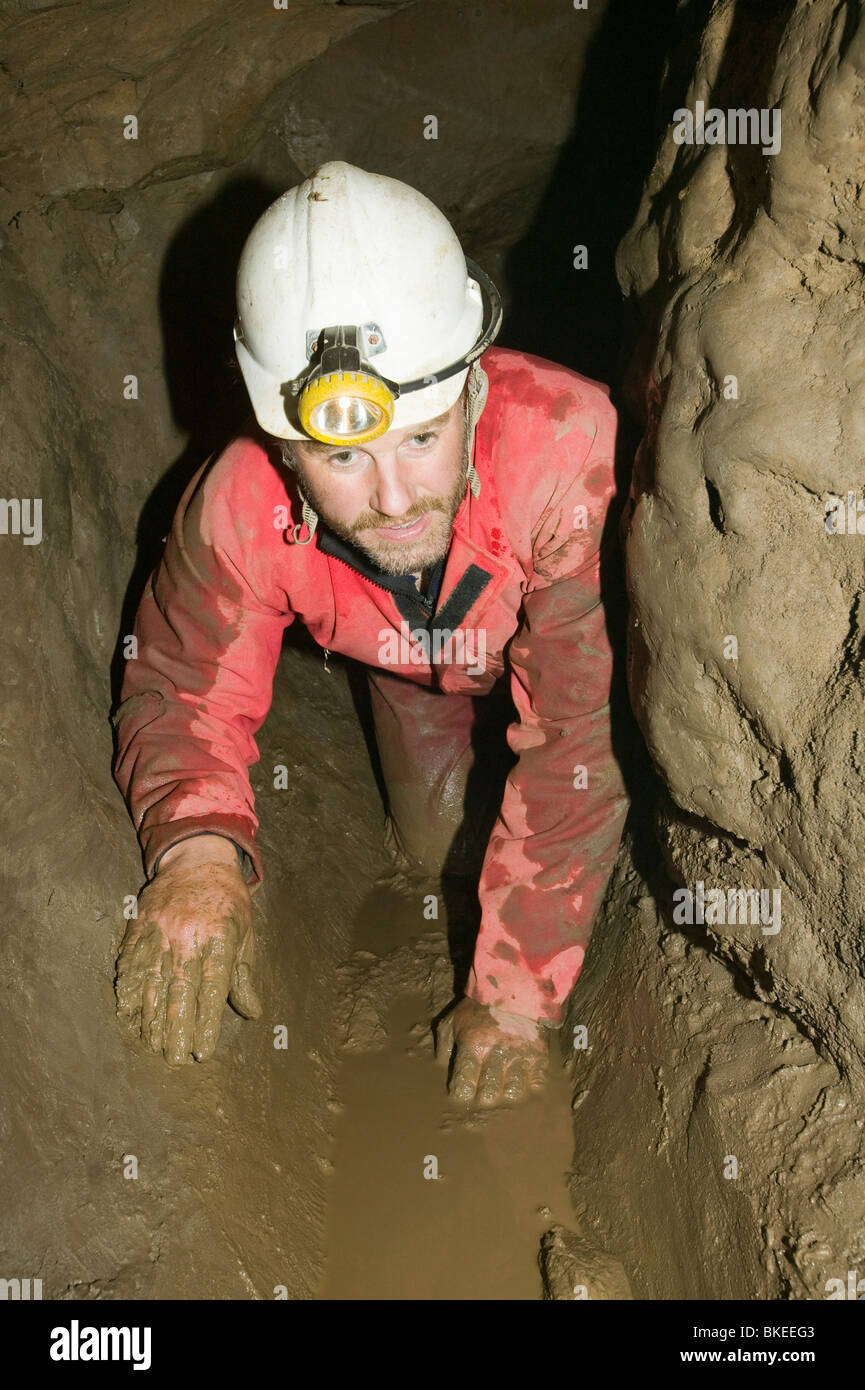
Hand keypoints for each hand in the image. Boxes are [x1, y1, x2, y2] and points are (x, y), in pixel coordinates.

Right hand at [115, 836, 260, 1064]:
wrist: (198, 858)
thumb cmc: (228, 902)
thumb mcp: (245, 934)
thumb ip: (243, 975)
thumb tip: (252, 1013)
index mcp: (220, 938)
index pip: (213, 989)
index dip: (206, 1023)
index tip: (203, 1052)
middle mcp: (189, 936)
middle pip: (180, 991)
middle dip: (177, 1029)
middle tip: (174, 1058)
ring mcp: (161, 930)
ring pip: (152, 981)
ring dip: (151, 1017)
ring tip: (153, 1044)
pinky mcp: (140, 926)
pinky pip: (130, 962)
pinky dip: (127, 990)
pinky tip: (127, 1013)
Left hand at [436, 996, 548, 1107]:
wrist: (514, 988)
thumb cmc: (479, 1008)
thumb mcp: (453, 1020)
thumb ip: (444, 1045)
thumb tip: (443, 1068)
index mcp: (473, 1045)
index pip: (464, 1085)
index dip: (461, 1093)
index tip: (463, 1091)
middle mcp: (497, 1053)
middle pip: (489, 1094)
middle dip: (484, 1097)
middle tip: (483, 1092)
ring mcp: (520, 1055)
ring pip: (513, 1092)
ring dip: (505, 1092)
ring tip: (502, 1087)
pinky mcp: (539, 1055)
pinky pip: (536, 1083)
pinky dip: (528, 1085)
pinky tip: (521, 1078)